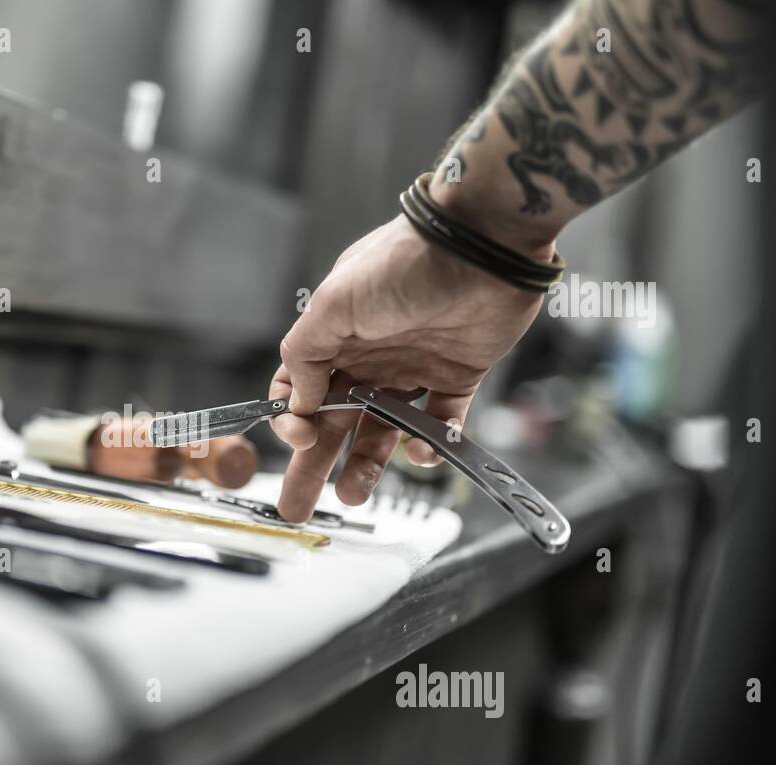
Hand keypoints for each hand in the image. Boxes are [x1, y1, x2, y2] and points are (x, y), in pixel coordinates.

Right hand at [269, 213, 548, 521]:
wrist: (485, 245)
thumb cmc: (404, 264)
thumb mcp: (333, 302)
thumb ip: (304, 353)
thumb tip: (293, 401)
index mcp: (334, 335)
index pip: (295, 390)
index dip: (290, 421)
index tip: (299, 440)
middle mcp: (368, 356)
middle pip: (332, 422)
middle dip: (312, 465)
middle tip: (297, 507)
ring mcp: (412, 368)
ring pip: (381, 431)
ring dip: (365, 465)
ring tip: (354, 494)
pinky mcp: (457, 377)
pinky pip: (438, 423)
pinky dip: (429, 445)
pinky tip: (421, 452)